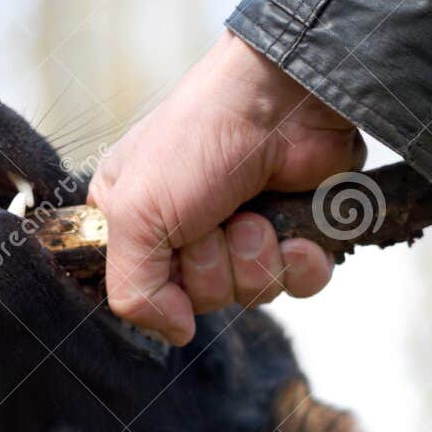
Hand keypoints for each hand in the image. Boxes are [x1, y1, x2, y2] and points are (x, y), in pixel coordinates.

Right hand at [88, 30, 364, 344]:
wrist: (280, 100)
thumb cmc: (198, 139)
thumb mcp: (135, 212)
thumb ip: (133, 289)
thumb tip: (176, 332)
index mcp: (135, 220)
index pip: (140, 292)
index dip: (159, 285)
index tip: (164, 250)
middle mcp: (186, 231)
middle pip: (199, 300)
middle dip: (212, 265)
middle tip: (214, 217)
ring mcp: (243, 232)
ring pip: (250, 296)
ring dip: (254, 258)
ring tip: (253, 213)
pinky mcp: (293, 231)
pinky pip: (299, 286)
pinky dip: (299, 263)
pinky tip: (294, 234)